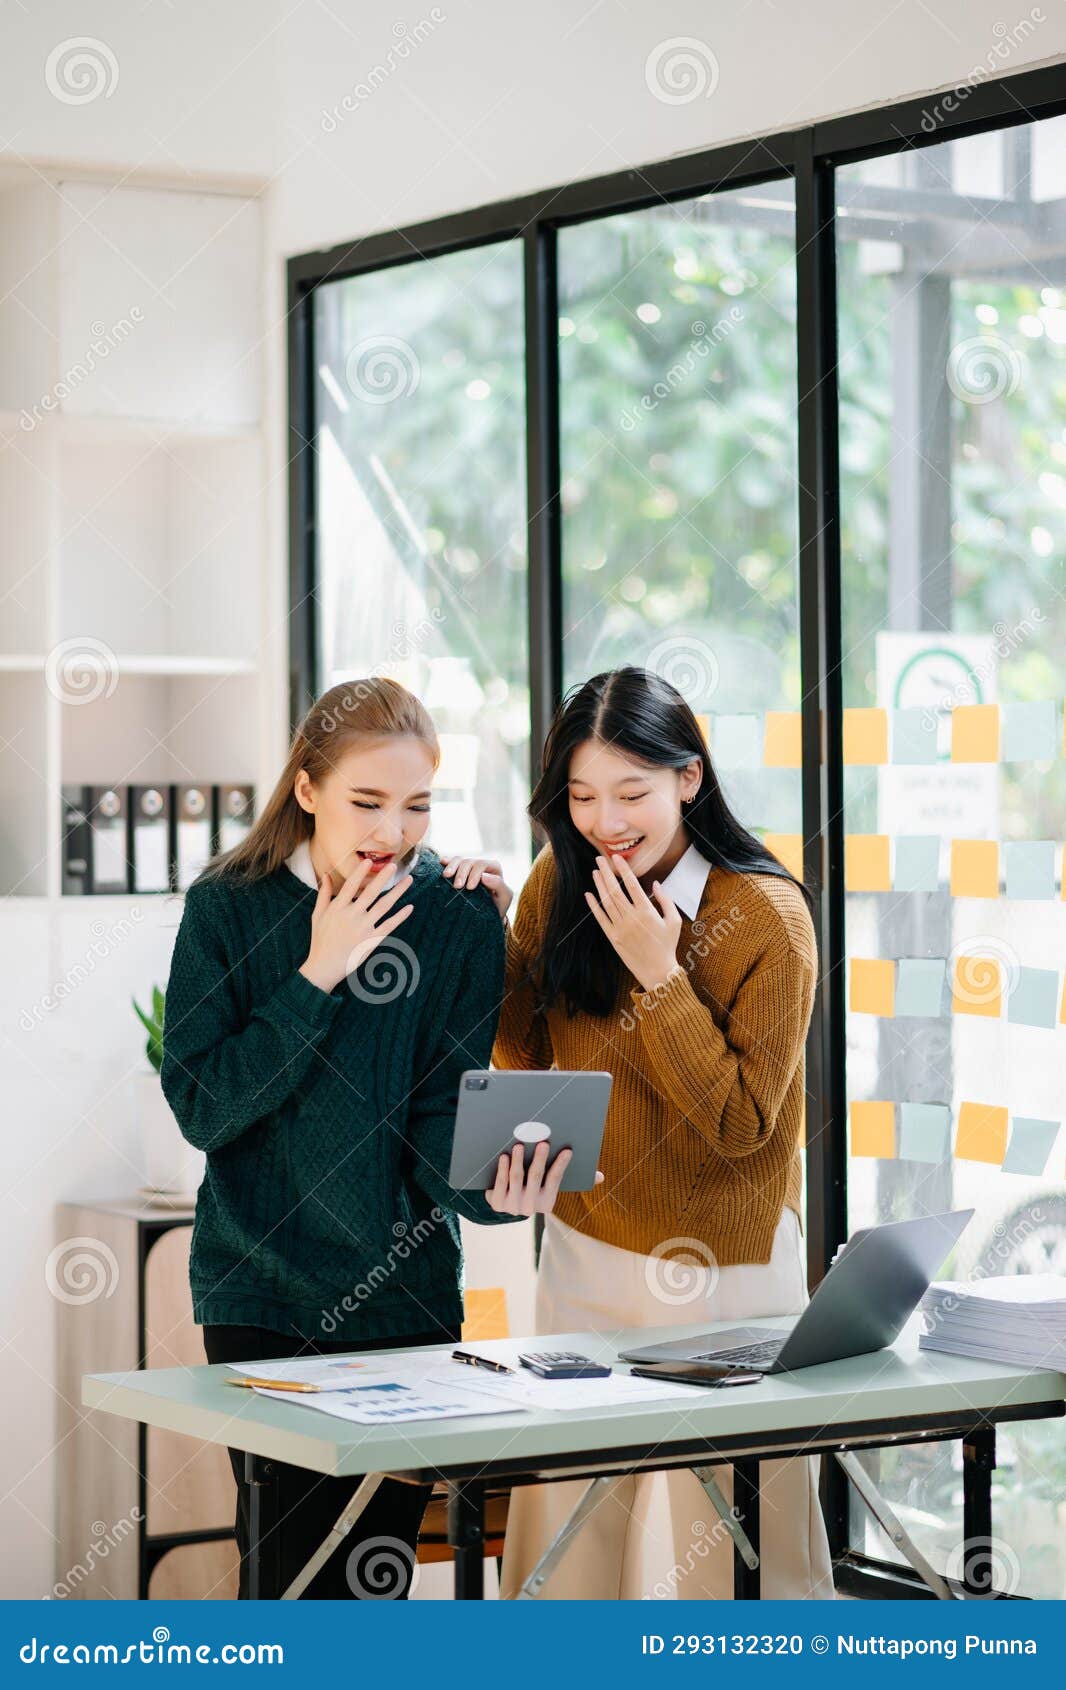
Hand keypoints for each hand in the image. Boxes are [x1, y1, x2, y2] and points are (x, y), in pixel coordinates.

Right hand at [298, 858, 414, 993]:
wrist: (324, 967)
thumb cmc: (320, 939)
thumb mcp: (317, 915)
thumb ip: (324, 894)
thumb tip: (327, 875)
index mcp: (338, 908)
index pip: (350, 886)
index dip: (360, 873)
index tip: (368, 861)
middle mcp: (352, 916)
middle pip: (370, 893)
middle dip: (383, 878)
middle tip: (393, 865)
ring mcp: (363, 929)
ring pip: (384, 906)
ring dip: (398, 892)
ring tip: (408, 880)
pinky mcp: (371, 940)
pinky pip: (389, 926)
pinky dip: (400, 917)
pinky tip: (409, 907)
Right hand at [441, 854, 512, 920]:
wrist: (484, 916)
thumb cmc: (496, 907)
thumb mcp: (504, 898)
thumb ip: (499, 886)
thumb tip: (484, 876)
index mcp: (493, 869)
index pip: (482, 864)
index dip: (475, 874)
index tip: (469, 888)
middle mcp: (480, 865)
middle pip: (469, 862)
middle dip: (462, 872)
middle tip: (457, 887)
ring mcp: (468, 868)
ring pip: (459, 860)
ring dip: (452, 867)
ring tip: (446, 876)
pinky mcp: (457, 872)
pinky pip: (450, 862)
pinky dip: (446, 862)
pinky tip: (441, 863)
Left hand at [484, 1141, 604, 1214]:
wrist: (504, 1203)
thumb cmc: (532, 1187)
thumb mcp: (549, 1186)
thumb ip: (572, 1179)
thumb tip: (600, 1177)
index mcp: (547, 1202)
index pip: (556, 1179)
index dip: (562, 1164)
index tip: (567, 1150)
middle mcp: (531, 1206)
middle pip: (536, 1177)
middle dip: (540, 1159)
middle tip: (543, 1143)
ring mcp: (513, 1206)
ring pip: (517, 1178)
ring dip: (519, 1161)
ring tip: (520, 1145)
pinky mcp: (497, 1203)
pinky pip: (500, 1184)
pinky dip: (503, 1169)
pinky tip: (505, 1156)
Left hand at [584, 852, 682, 993]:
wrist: (657, 970)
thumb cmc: (667, 944)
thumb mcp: (674, 921)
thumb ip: (666, 900)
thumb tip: (655, 884)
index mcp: (647, 912)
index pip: (632, 885)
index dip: (623, 869)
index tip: (616, 858)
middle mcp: (631, 918)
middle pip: (615, 890)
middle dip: (606, 873)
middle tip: (599, 859)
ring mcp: (620, 928)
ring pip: (607, 902)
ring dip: (599, 885)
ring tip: (595, 872)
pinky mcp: (613, 937)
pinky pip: (601, 918)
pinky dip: (594, 906)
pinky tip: (588, 895)